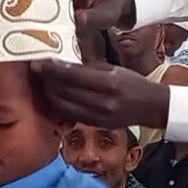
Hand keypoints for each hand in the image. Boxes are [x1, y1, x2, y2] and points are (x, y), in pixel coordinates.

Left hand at [30, 59, 170, 129]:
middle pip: (64, 91)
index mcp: (108, 83)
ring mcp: (98, 117)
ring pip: (63, 106)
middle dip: (46, 80)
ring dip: (49, 93)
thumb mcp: (113, 69)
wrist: (151, 107)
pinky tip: (54, 96)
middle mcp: (102, 102)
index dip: (52, 69)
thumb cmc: (133, 83)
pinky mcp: (95, 125)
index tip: (39, 62)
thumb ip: (88, 68)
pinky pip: (70, 115)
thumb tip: (62, 64)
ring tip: (42, 82)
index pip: (72, 75)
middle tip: (37, 70)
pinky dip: (59, 105)